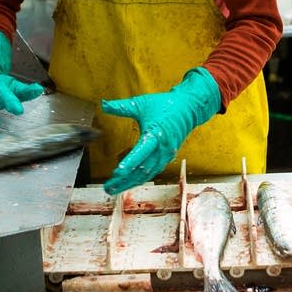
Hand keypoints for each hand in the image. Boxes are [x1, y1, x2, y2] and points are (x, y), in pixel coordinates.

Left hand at [102, 67, 220, 194]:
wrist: (188, 108)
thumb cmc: (165, 105)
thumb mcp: (142, 103)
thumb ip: (121, 107)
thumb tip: (103, 103)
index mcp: (155, 135)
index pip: (141, 152)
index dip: (129, 163)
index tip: (117, 173)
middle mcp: (162, 149)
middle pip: (142, 169)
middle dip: (124, 180)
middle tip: (107, 187)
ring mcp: (165, 156)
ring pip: (146, 174)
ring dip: (130, 183)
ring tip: (113, 188)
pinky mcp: (166, 158)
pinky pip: (151, 172)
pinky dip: (139, 179)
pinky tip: (128, 183)